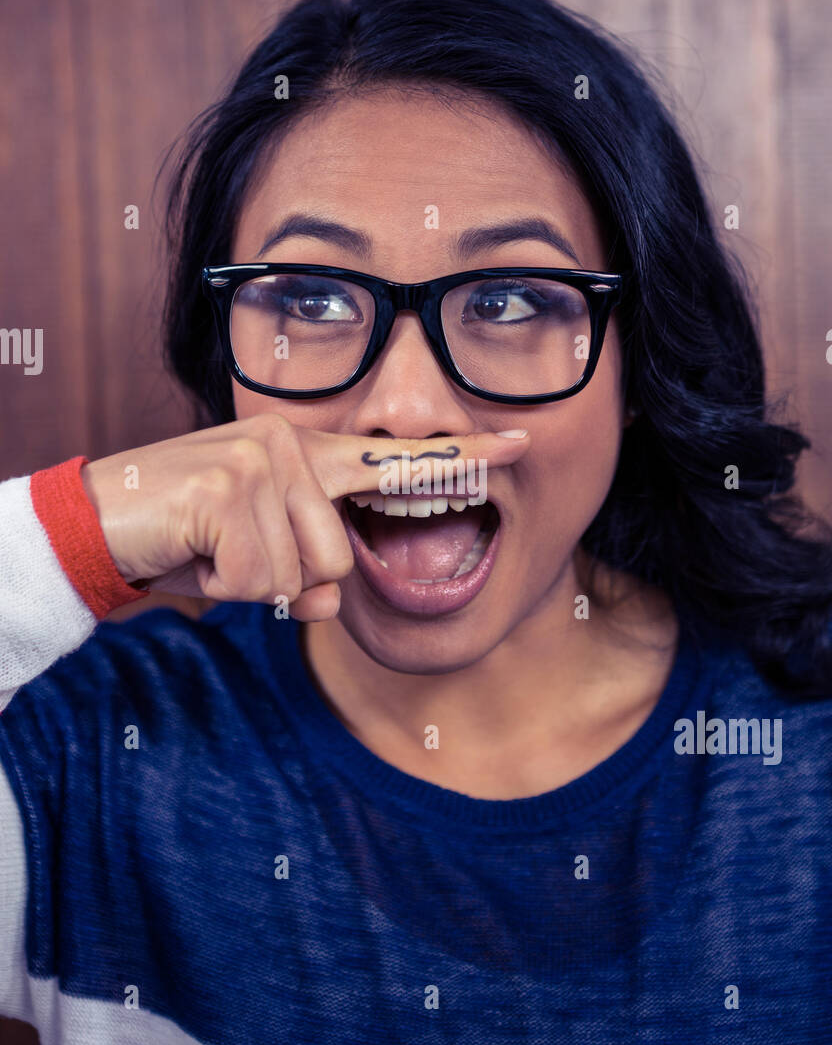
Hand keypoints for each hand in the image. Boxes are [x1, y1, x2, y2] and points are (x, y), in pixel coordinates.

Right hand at [81, 414, 529, 621]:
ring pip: (303, 574)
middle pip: (337, 560)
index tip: (524, 445)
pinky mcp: (229, 484)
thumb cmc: (182, 540)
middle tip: (229, 553)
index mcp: (307, 454)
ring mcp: (262, 458)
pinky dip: (225, 586)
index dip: (463, 458)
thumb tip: (331, 600)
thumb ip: (309, 573)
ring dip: (252, 584)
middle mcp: (292, 444)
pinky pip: (262, 580)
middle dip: (284, 581)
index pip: (394, 459)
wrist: (94, 520)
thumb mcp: (259, 560)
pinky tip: (195, 552)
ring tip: (209, 549)